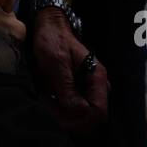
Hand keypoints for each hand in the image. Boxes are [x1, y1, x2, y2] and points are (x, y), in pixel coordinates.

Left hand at [30, 10, 107, 132]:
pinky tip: (50, 98)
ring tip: (48, 99)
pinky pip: (75, 109)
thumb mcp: (56, 63)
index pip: (99, 112)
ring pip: (82, 116)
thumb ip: (67, 87)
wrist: (49, 27)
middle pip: (91, 118)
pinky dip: (61, 109)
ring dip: (64, 114)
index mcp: (97, 77)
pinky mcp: (80, 90)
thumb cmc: (53, 41)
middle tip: (50, 104)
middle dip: (70, 118)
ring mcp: (89, 88)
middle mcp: (98, 85)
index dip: (80, 119)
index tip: (59, 111)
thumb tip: (78, 112)